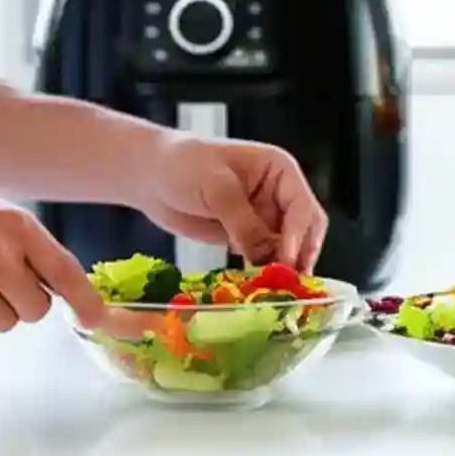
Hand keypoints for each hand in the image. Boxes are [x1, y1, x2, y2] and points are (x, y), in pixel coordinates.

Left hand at [132, 136, 327, 272]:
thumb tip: (267, 256)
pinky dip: (261, 274)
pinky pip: (262, 259)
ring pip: (285, 249)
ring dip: (281, 269)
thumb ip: (244, 222)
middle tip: (291, 283)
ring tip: (274, 291)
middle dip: (300, 255)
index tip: (287, 261)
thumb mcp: (216, 188)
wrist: (150, 175)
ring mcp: (262, 218)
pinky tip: (255, 288)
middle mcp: (277, 195)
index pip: (301, 207)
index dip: (298, 236)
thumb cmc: (182, 164)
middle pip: (304, 230)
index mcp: (279, 171)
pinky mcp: (246, 238)